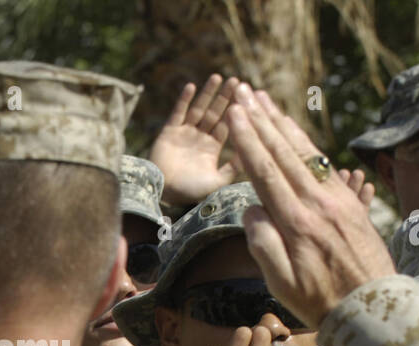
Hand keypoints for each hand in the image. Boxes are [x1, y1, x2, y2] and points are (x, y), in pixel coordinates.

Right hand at [148, 75, 243, 205]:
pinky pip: (178, 113)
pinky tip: (192, 86)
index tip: (247, 95)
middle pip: (215, 112)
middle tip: (236, 80)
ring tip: (218, 77)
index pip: (227, 124)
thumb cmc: (191, 191)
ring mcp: (184, 132)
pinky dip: (184, 100)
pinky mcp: (169, 131)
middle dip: (225, 97)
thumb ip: (234, 167)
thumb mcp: (218, 181)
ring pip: (198, 108)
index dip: (236, 110)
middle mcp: (200, 137)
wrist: (165, 194)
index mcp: (213, 148)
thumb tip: (253, 152)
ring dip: (208, 93)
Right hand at [225, 84, 395, 326]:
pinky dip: (306, 144)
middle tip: (243, 93)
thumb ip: (263, 244)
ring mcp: (338, 199)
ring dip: (283, 123)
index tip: (234, 114)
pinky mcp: (352, 203)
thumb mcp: (281, 282)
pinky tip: (295, 133)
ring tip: (265, 101)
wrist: (373, 307)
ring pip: (306, 153)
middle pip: (284, 152)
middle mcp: (318, 203)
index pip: (265, 171)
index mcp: (296, 222)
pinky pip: (324, 165)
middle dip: (261, 119)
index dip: (247, 139)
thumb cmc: (320, 301)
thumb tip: (251, 209)